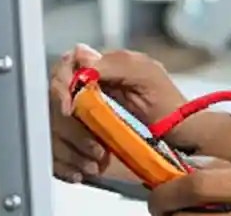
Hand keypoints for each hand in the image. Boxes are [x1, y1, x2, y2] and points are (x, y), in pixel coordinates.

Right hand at [48, 44, 230, 181]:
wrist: (178, 136)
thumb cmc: (166, 103)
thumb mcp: (146, 75)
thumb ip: (115, 64)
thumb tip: (82, 57)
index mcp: (97, 70)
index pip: (62, 70)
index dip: (59, 88)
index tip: (68, 109)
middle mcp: (83, 92)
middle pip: (52, 105)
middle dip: (70, 130)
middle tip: (94, 147)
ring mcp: (78, 119)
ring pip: (52, 132)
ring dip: (70, 151)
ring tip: (96, 163)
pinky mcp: (77, 143)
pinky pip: (55, 154)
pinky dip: (66, 165)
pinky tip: (83, 172)